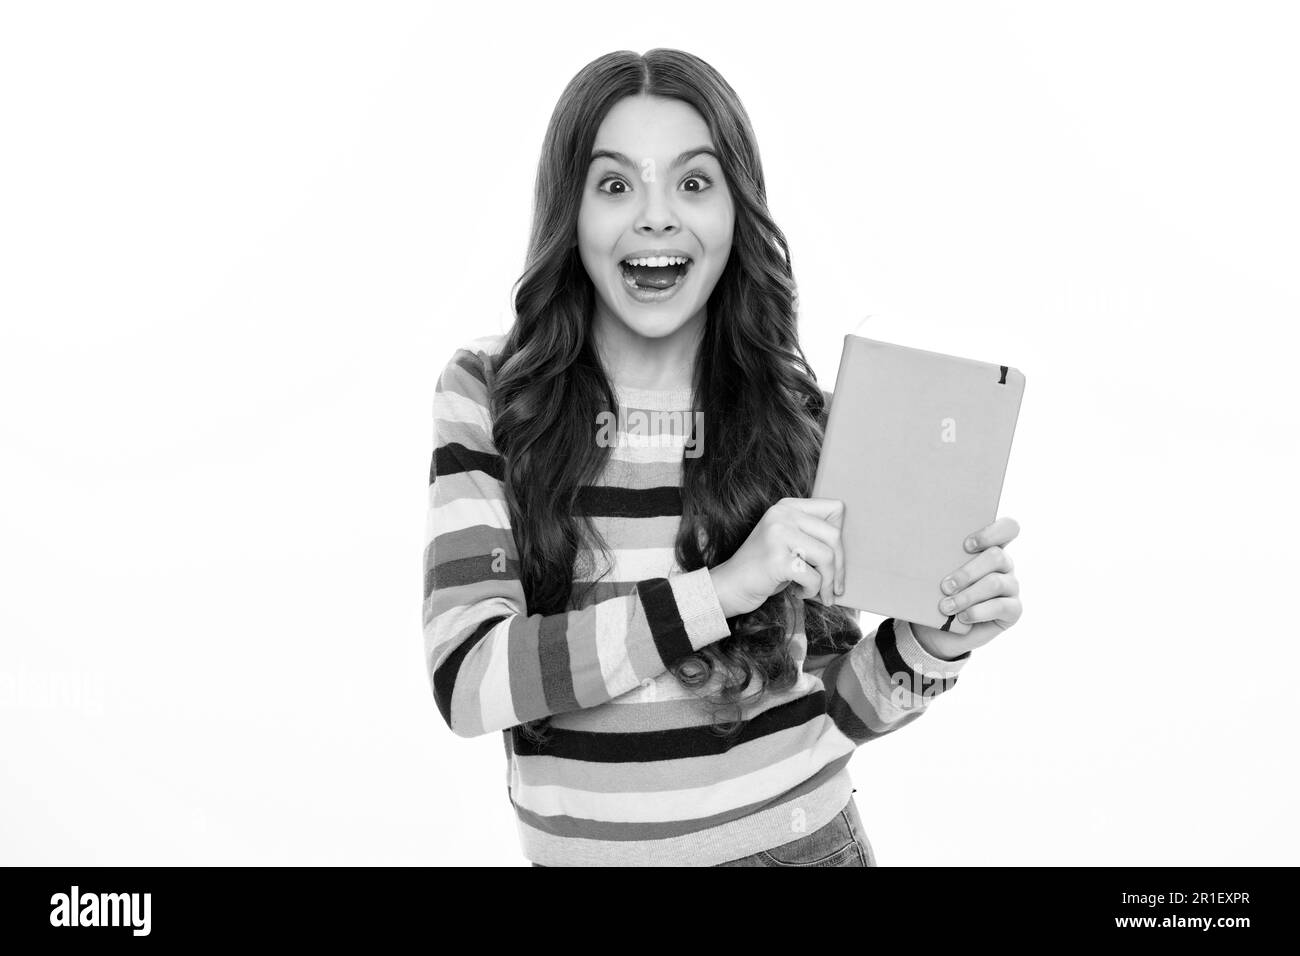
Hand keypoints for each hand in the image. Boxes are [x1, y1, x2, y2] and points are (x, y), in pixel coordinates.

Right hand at [708, 497, 844, 616]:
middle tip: (834, 587)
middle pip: (834, 535)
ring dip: (826, 582)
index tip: (835, 559)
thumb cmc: (764, 568)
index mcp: (787, 506)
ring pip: (826, 557)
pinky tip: (799, 593)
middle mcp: (782, 514)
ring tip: (818, 593)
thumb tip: (847, 544)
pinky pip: (813, 577)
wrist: (728, 586)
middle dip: (839, 566)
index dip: (840, 537)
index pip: (835, 509)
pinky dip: (811, 591)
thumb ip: (810, 534)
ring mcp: (778, 535)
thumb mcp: (786, 541)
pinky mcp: (776, 559)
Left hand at [909, 516, 1022, 660]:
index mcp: (989, 547)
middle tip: (944, 586)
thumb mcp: (934, 573)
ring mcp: (1011, 586)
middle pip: (997, 556)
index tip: (966, 545)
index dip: (991, 532)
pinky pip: (1001, 607)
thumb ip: (936, 557)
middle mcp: (1004, 564)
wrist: (937, 628)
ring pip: (995, 582)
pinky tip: (962, 617)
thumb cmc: (936, 592)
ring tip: (945, 606)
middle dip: (967, 572)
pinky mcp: (1013, 610)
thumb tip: (916, 545)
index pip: (1007, 528)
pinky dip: (978, 612)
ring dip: (967, 595)